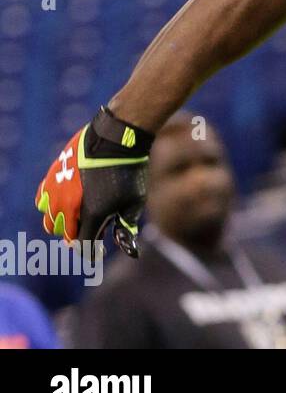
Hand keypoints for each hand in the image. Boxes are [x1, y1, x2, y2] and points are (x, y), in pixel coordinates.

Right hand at [34, 106, 152, 256]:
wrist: (115, 139)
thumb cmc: (129, 171)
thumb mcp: (135, 201)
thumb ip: (127, 225)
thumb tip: (126, 243)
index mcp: (91, 215)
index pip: (83, 246)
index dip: (91, 253)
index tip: (99, 253)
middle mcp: (69, 206)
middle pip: (66, 235)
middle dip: (78, 240)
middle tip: (90, 236)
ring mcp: (57, 191)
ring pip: (50, 221)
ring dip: (62, 226)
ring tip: (77, 221)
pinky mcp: (51, 177)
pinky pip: (43, 201)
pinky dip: (51, 208)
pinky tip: (64, 205)